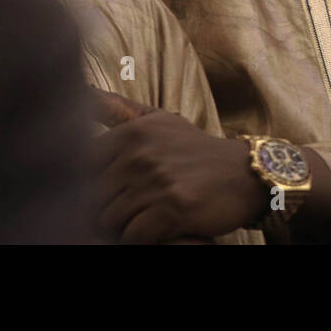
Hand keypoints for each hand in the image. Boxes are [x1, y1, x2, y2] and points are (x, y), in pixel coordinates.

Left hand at [91, 90, 267, 242]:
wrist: (247, 175)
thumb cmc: (197, 152)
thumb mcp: (160, 121)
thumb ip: (118, 109)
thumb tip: (84, 92)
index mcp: (133, 132)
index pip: (84, 169)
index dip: (98, 185)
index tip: (120, 189)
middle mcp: (141, 154)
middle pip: (94, 198)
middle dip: (111, 208)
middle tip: (138, 207)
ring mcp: (156, 181)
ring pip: (110, 220)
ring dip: (127, 226)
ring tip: (149, 216)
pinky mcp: (172, 208)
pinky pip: (134, 237)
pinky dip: (144, 239)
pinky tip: (161, 229)